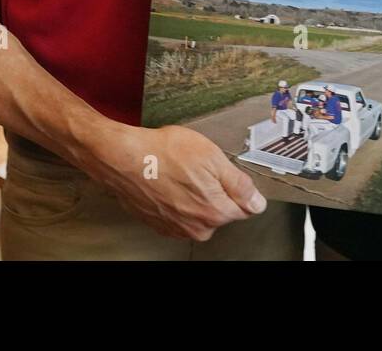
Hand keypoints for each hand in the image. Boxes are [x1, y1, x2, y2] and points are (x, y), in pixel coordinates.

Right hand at [87, 123, 266, 240]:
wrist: (124, 159)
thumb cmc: (163, 153)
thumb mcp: (212, 157)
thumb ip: (239, 184)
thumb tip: (257, 202)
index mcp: (215, 212)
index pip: (246, 207)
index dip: (239, 186)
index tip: (225, 173)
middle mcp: (197, 227)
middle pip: (222, 211)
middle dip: (216, 190)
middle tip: (199, 167)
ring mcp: (177, 228)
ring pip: (200, 212)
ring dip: (195, 195)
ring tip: (181, 173)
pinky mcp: (160, 225)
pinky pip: (180, 214)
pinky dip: (177, 200)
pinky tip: (169, 181)